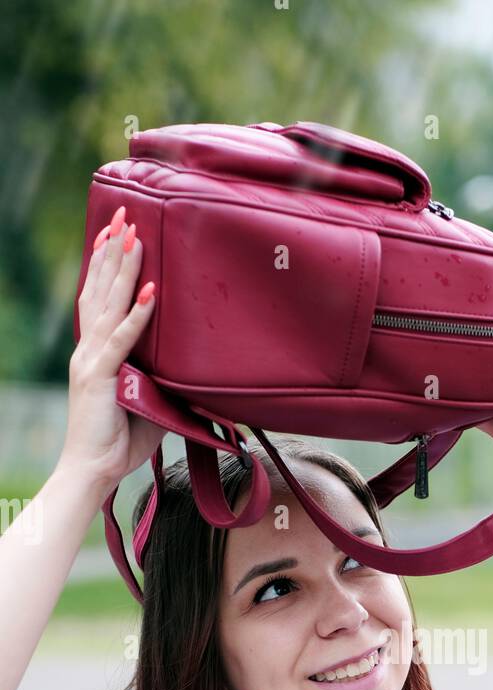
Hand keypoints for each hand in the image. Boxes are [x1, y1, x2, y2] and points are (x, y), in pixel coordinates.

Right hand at [58, 205, 164, 493]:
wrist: (93, 470)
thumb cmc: (119, 441)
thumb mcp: (150, 405)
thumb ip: (167, 385)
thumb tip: (200, 378)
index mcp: (95, 352)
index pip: (98, 298)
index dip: (106, 263)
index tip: (116, 231)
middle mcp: (89, 348)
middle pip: (99, 289)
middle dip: (112, 250)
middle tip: (123, 214)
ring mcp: (93, 360)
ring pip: (109, 304)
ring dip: (123, 268)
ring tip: (133, 235)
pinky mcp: (101, 377)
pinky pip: (123, 340)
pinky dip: (138, 315)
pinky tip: (152, 291)